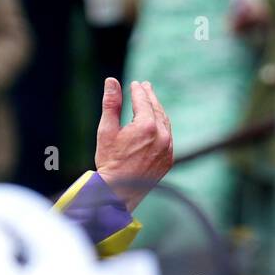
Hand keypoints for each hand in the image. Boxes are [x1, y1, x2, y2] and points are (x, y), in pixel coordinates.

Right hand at [94, 78, 172, 211]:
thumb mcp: (106, 131)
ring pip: (165, 122)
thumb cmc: (108, 162)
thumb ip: (111, 104)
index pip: (143, 101)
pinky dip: (163, 127)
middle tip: (145, 86)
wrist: (118, 192)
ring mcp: (168, 149)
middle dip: (150, 97)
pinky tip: (157, 123)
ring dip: (157, 110)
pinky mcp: (169, 159)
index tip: (135, 84)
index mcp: (146, 126)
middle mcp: (162, 136)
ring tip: (151, 102)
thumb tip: (111, 81)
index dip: (138, 91)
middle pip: (156, 109)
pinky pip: (168, 137)